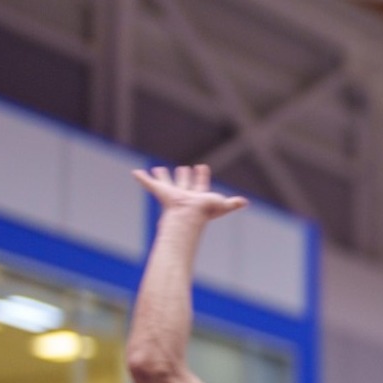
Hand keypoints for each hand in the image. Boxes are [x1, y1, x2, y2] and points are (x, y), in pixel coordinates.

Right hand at [133, 165, 248, 221]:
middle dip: (183, 176)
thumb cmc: (205, 212)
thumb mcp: (222, 206)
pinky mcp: (159, 191)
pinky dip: (142, 178)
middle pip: (182, 183)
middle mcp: (183, 194)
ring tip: (159, 169)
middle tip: (182, 168)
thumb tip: (246, 203)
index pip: (199, 185)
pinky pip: (147, 183)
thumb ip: (233, 204)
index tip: (202, 167)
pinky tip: (135, 172)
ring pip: (165, 182)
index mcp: (196, 196)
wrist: (187, 215)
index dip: (201, 176)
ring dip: (162, 176)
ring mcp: (170, 193)